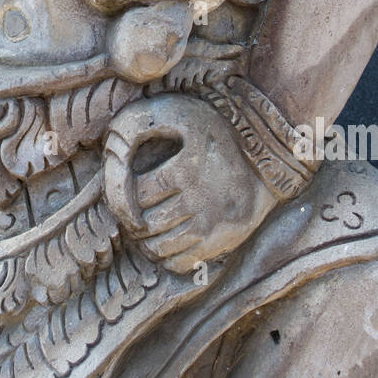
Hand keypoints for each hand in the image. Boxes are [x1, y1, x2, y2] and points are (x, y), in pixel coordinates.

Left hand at [103, 95, 274, 273]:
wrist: (266, 158)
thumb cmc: (211, 132)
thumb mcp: (176, 113)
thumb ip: (137, 123)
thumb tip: (112, 146)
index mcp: (186, 170)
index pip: (137, 193)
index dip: (123, 192)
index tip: (127, 186)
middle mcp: (201, 201)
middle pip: (146, 223)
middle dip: (133, 216)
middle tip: (134, 207)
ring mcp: (213, 225)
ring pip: (159, 247)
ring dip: (146, 238)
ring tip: (147, 222)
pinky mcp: (222, 242)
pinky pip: (180, 263)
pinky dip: (166, 255)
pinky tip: (167, 236)